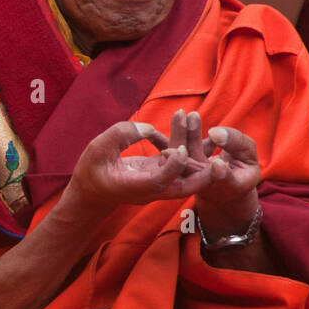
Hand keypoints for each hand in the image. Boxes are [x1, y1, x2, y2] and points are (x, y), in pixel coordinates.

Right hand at [66, 119, 207, 212]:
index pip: (161, 180)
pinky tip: (186, 122)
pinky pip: (179, 163)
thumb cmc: (91, 170)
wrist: (91, 191)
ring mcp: (158, 183)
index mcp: (135, 186)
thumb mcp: (97, 149)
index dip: (174, 166)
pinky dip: (184, 144)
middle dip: (204, 171)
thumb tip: (148, 127)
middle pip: (186, 186)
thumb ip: (120, 135)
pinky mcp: (160, 174)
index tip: (181, 148)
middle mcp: (152, 188)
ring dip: (193, 146)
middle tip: (218, 152)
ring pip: (185, 170)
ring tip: (193, 117)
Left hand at [160, 109, 261, 231]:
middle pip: (195, 168)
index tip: (217, 163)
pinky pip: (169, 155)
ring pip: (181, 158)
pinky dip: (160, 143)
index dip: (220, 173)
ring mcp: (189, 177)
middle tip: (184, 128)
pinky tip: (150, 132)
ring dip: (179, 136)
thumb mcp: (247, 153)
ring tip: (180, 115)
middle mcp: (205, 185)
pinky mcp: (178, 168)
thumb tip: (214, 132)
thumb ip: (236, 142)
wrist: (226, 181)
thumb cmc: (243, 164)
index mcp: (230, 185)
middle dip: (189, 147)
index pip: (223, 179)